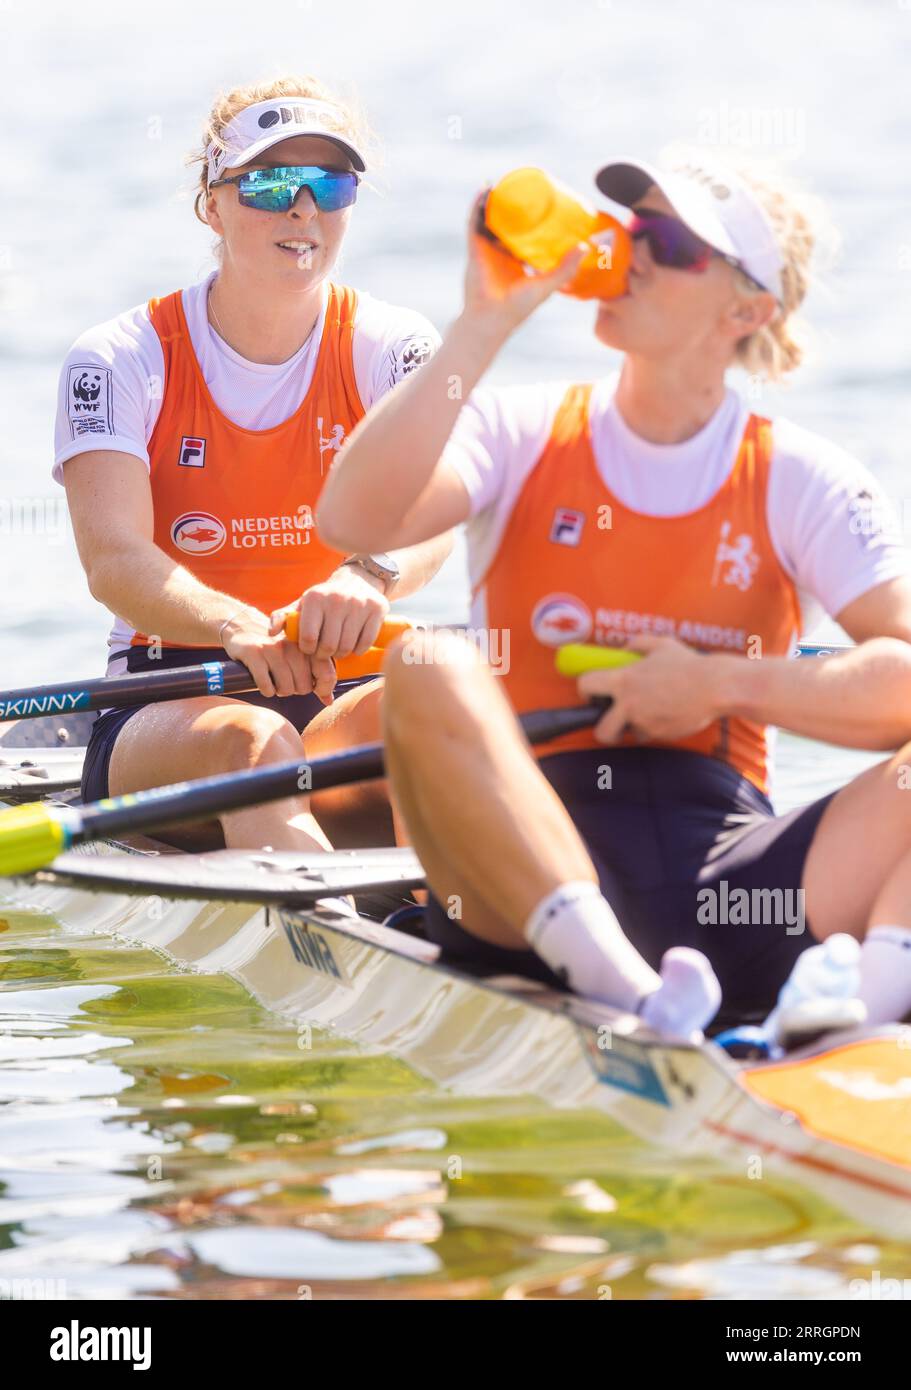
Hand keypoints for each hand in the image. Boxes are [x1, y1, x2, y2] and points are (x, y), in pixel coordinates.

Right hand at [220, 609, 332, 700]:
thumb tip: (329, 701)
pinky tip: (264, 683)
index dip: (322, 689)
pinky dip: (266, 690)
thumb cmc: (275, 648)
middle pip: (304, 687)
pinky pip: (266, 686)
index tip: (313, 690)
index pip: (327, 674)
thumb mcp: (297, 656)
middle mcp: (293, 646)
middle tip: (286, 682)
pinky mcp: (254, 654)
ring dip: (279, 691)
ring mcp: (273, 649)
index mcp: (307, 646)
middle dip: (295, 690)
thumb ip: (315, 676)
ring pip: (285, 688)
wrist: (244, 627)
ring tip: (275, 681)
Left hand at [271, 565, 389, 663]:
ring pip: (347, 647)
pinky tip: (353, 644)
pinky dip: (358, 650)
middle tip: (324, 652)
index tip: (310, 648)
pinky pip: (364, 643)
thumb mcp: (303, 604)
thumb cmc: (326, 598)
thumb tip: (271, 632)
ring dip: (341, 654)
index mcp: (315, 598)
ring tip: (337, 648)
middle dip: (324, 654)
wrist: (359, 579)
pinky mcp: (377, 610)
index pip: (308, 638)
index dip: (308, 649)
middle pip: (328, 646)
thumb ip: (283, 617)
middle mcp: (337, 600)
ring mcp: (359, 605)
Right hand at [461, 189, 589, 340]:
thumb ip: (565, 268)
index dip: (533, 216)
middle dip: (514, 203)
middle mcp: (500, 251)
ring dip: (496, 200)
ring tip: (507, 181)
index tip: (545, 200)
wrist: (491, 320)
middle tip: (528, 186)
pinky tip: (486, 189)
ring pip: (490, 218)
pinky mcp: (475, 249)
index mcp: (517, 258)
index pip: (526, 232)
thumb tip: (585, 247)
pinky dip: (478, 206)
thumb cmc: (518, 308)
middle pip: (508, 221)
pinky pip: (474, 223)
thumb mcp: (547, 284)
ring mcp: (486, 249)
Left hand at [577, 635, 721, 743]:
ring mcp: (644, 722)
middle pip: (601, 729)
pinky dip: (655, 728)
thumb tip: (626, 648)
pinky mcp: (660, 734)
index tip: (590, 695)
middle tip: (612, 721)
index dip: (584, 691)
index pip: (586, 685)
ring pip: (629, 734)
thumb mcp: (662, 645)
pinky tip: (668, 714)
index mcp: (624, 679)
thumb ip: (639, 644)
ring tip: (649, 713)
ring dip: (634, 728)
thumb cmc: (689, 664)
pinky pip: (650, 734)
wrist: (716, 687)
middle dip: (604, 729)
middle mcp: (629, 703)